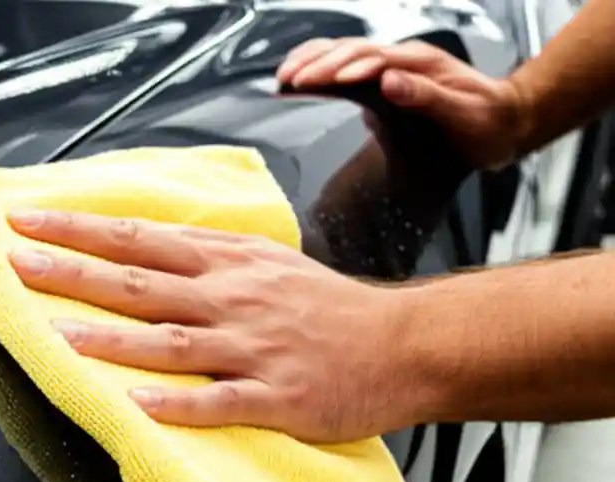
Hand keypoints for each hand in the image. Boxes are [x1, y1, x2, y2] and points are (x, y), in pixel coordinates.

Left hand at [6, 209, 422, 443]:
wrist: (402, 344)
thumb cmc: (326, 305)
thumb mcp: (264, 260)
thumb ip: (205, 254)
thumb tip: (142, 245)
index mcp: (226, 263)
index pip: (138, 239)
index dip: (79, 230)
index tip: (26, 222)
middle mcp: (233, 299)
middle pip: (140, 282)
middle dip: (74, 272)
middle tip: (17, 264)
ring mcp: (254, 348)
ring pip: (171, 341)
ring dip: (111, 338)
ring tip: (57, 336)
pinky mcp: (277, 396)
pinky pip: (220, 402)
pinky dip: (178, 403)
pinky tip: (137, 403)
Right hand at [276, 38, 530, 169]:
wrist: (507, 121)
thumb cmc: (487, 123)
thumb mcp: (464, 115)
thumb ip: (427, 97)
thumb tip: (389, 82)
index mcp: (420, 64)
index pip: (371, 59)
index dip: (340, 68)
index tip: (312, 81)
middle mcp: (405, 59)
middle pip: (352, 50)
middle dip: (316, 62)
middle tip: (286, 79)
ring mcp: (396, 66)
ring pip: (347, 52)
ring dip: (314, 60)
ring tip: (284, 75)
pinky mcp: (389, 78)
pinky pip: (350, 65)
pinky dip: (323, 67)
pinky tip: (304, 76)